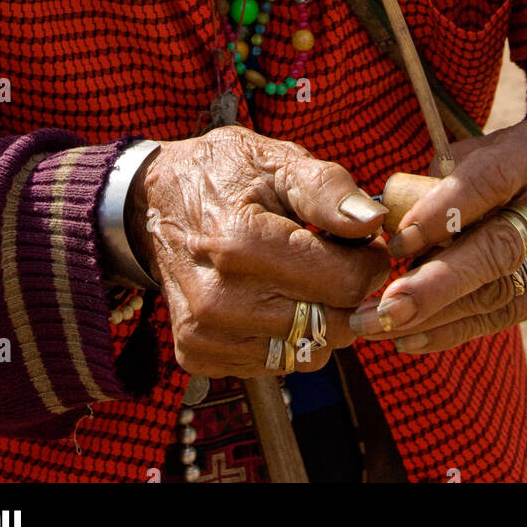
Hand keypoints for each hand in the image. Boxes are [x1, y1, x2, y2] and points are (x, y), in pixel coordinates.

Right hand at [128, 126, 390, 376]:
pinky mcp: (196, 354)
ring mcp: (204, 332)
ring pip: (309, 353)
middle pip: (331, 324)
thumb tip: (373, 222)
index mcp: (241, 242)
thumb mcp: (277, 161)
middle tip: (333, 257)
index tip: (361, 242)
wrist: (153, 200)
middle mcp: (218, 298)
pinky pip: (276, 365)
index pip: (344, 283)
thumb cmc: (226, 174)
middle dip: (347, 292)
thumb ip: (328, 190)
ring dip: (320, 318)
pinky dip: (286, 336)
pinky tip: (270, 297)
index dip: (369, 261)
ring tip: (300, 276)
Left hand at [348, 120, 526, 352]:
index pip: (492, 182)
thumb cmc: (512, 167)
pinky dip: (454, 330)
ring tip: (383, 325)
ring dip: (436, 315)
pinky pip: (507, 316)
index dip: (444, 213)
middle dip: (437, 284)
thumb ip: (442, 179)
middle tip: (387, 307)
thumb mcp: (482, 151)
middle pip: (501, 249)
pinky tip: (411, 339)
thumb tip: (392, 221)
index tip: (397, 242)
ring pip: (501, 292)